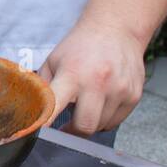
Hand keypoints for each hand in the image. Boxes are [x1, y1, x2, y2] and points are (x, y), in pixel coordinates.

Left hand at [39, 18, 146, 135]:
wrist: (116, 30)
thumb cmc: (81, 46)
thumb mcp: (53, 61)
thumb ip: (43, 87)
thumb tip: (32, 111)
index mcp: (71, 74)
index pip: (55, 106)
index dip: (45, 124)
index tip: (37, 136)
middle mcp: (97, 83)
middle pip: (84, 126)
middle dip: (72, 131)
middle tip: (65, 127)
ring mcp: (119, 90)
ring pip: (101, 126)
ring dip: (90, 122)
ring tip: (86, 103)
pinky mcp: (134, 95)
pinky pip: (115, 122)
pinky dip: (105, 119)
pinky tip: (100, 102)